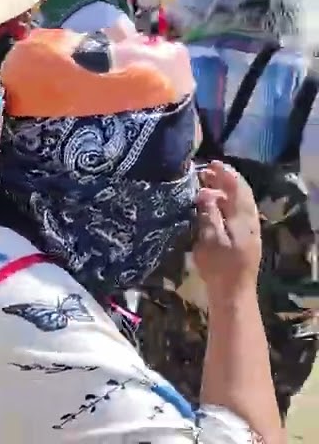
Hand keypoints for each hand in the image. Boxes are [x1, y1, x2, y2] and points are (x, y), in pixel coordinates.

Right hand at [192, 161, 261, 303]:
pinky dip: (225, 203)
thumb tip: (205, 193)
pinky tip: (212, 207)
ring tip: (205, 186)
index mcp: (243, 217)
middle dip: (224, 180)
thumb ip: (208, 213)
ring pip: (239, 203)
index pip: (238, 187)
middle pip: (241, 193)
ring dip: (224, 191)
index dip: (226, 173)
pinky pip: (237, 212)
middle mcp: (249, 220)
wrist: (233, 292)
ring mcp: (249, 230)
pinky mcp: (245, 238)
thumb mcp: (209, 238)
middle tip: (205, 172)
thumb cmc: (219, 266)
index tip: (211, 163)